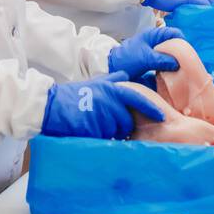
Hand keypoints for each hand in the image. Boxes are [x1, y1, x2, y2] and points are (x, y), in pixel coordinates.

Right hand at [41, 71, 166, 139]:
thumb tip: (126, 74)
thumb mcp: (94, 82)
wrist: (51, 106)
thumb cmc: (73, 95)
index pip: (138, 99)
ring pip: (117, 131)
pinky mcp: (95, 130)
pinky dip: (100, 137)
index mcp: (113, 90)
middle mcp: (111, 103)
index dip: (151, 109)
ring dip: (110, 131)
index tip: (162, 116)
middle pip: (128, 120)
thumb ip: (112, 80)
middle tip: (105, 121)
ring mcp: (103, 117)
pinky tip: (89, 130)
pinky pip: (105, 138)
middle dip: (121, 124)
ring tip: (94, 124)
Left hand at [108, 25, 183, 79]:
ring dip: (176, 65)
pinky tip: (172, 78)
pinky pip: (167, 66)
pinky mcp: (155, 64)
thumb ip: (162, 59)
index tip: (187, 55)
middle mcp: (157, 42)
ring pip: (172, 57)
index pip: (175, 34)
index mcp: (155, 35)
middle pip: (176, 46)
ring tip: (180, 74)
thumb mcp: (145, 58)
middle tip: (185, 67)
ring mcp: (156, 53)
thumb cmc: (127, 59)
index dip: (182, 42)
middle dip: (181, 55)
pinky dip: (170, 71)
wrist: (111, 69)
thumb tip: (178, 63)